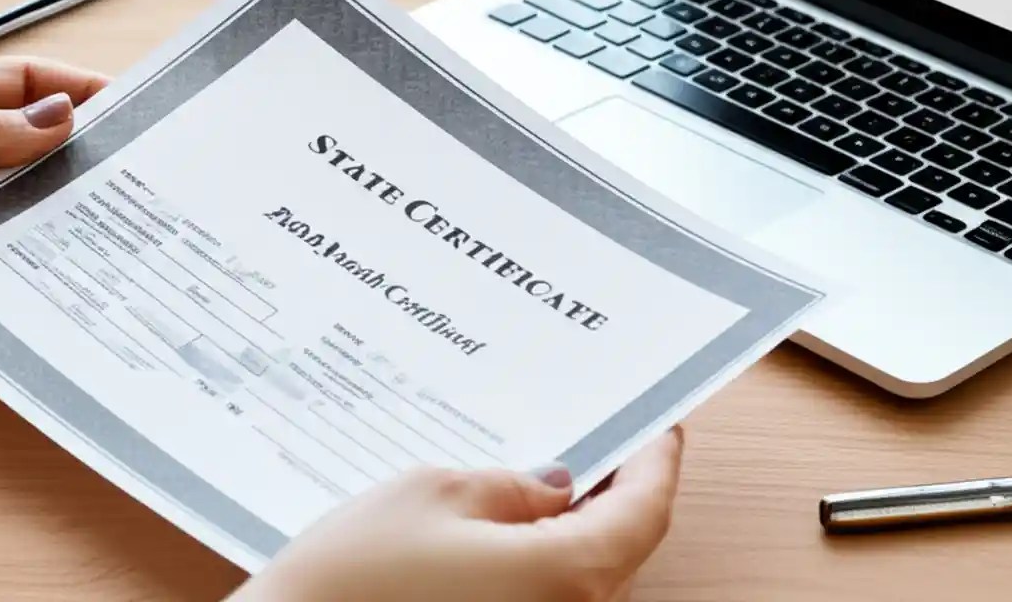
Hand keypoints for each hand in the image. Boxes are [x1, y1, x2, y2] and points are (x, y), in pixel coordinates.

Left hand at [0, 56, 108, 351]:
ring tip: (118, 215)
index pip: (18, 87)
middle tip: (137, 164)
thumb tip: (61, 117)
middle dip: (82, 152)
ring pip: (25, 206)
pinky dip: (40, 262)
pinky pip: (5, 262)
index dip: (73, 89)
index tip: (127, 103)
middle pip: (31, 147)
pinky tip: (73, 263)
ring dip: (65, 209)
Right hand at [239, 428, 683, 601]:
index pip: (645, 510)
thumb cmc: (352, 581)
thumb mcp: (434, 494)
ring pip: (584, 577)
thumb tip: (553, 487)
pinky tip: (510, 528)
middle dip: (617, 491)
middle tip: (604, 439)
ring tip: (553, 475)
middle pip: (622, 548)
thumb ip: (512, 486)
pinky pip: (546, 598)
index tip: (659, 426)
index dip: (657, 461)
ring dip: (579, 528)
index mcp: (564, 575)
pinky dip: (542, 560)